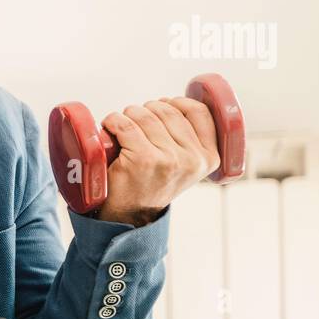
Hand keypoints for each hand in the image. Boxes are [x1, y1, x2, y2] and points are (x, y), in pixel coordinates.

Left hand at [94, 97, 220, 226]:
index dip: (176, 102)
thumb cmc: (152, 183)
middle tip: (135, 123)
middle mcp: (192, 159)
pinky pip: (125, 125)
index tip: (161, 107)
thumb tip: (172, 103)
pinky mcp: (143, 160)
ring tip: (122, 128)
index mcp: (209, 158)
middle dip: (147, 110)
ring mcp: (168, 160)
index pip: (198, 111)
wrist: (129, 216)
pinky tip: (110, 128)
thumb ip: (188, 138)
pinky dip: (113, 121)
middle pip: (167, 110)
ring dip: (128, 115)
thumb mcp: (184, 164)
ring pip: (145, 115)